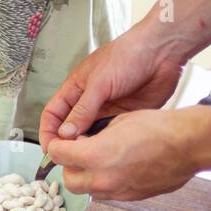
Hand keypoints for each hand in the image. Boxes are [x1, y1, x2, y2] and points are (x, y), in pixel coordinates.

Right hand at [39, 26, 183, 147]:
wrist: (162, 52)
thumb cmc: (129, 54)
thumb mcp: (99, 83)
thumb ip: (82, 110)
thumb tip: (65, 134)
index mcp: (76, 89)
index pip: (53, 114)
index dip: (48, 132)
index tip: (50, 149)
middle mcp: (89, 102)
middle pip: (70, 128)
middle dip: (67, 144)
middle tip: (69, 158)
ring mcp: (107, 111)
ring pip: (90, 135)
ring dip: (88, 146)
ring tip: (89, 156)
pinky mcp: (124, 117)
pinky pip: (110, 135)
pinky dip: (106, 144)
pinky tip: (107, 150)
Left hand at [46, 106, 200, 200]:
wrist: (190, 145)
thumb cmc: (159, 128)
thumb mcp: (118, 121)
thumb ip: (95, 135)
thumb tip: (84, 141)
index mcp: (95, 155)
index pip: (58, 155)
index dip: (56, 146)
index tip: (60, 142)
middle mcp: (103, 178)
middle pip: (69, 181)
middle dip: (69, 167)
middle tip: (77, 153)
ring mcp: (117, 191)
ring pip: (88, 191)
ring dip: (87, 177)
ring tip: (99, 160)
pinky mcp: (132, 197)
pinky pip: (109, 194)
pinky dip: (106, 182)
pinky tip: (118, 167)